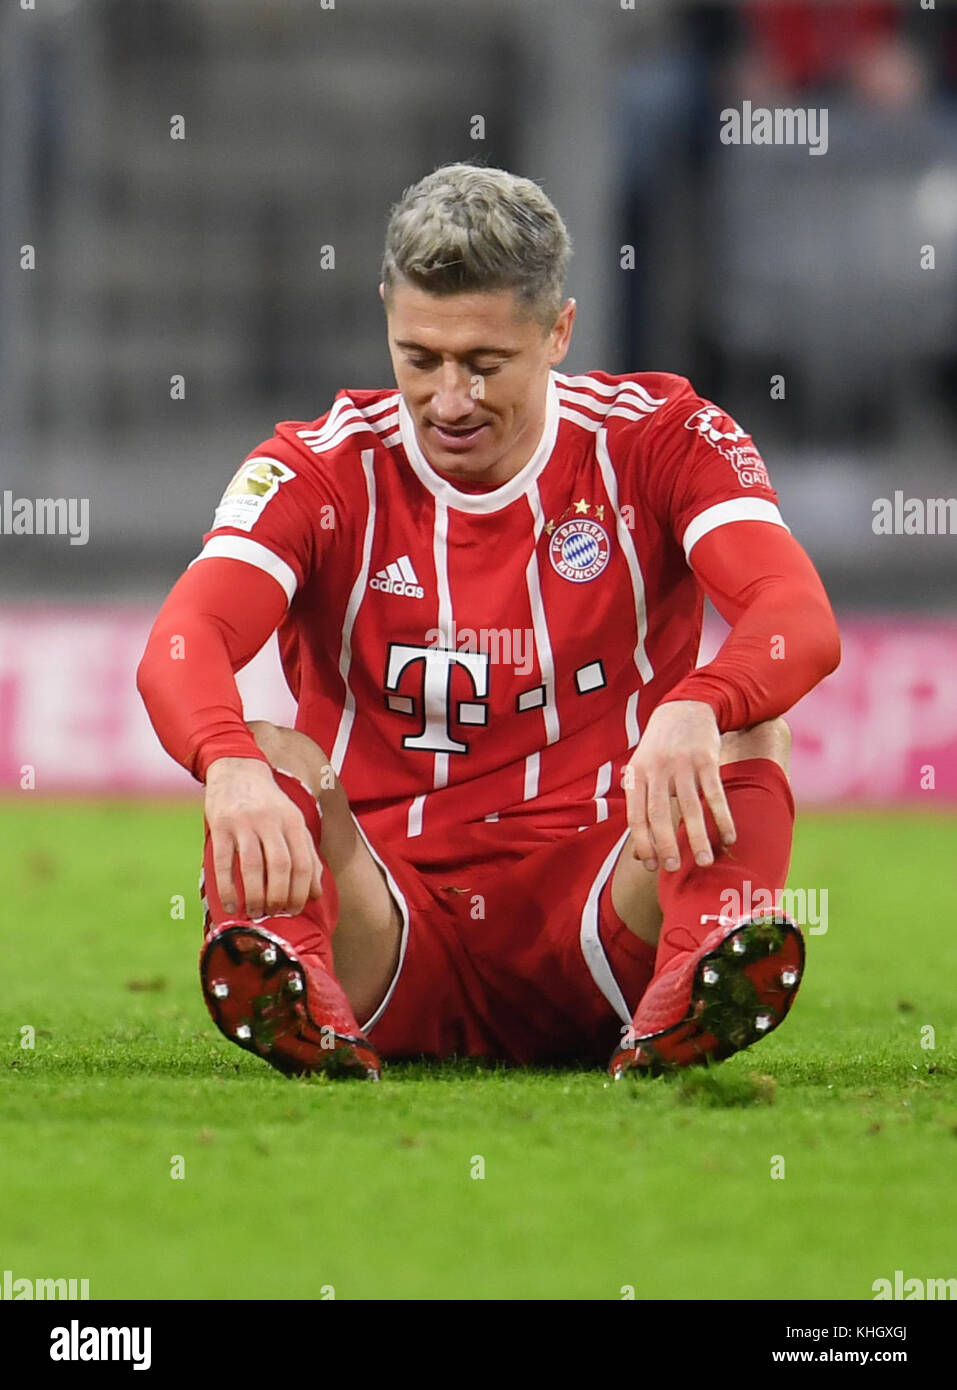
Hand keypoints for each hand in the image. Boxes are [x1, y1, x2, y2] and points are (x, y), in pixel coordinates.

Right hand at [204, 757, 322, 917]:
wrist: (237, 768)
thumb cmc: (269, 804)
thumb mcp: (293, 822)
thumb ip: (307, 855)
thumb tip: (315, 895)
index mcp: (293, 822)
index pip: (303, 863)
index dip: (300, 892)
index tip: (294, 911)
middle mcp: (271, 821)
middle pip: (280, 867)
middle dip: (278, 897)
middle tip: (273, 913)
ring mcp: (244, 823)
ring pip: (252, 866)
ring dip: (254, 896)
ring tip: (254, 913)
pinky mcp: (220, 826)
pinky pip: (223, 862)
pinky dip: (227, 888)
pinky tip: (231, 905)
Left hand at [623, 700, 734, 872]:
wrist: (685, 708)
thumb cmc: (660, 749)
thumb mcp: (642, 770)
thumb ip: (640, 807)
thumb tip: (637, 854)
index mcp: (637, 775)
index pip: (636, 816)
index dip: (642, 843)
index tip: (651, 866)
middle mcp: (657, 770)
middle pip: (660, 814)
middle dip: (666, 845)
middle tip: (674, 869)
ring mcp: (682, 765)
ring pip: (690, 808)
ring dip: (698, 838)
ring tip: (705, 862)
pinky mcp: (707, 760)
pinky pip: (715, 795)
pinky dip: (723, 818)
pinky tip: (729, 837)